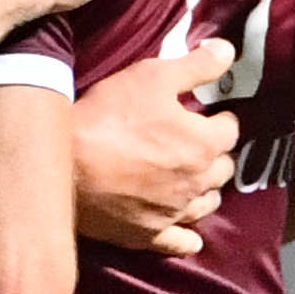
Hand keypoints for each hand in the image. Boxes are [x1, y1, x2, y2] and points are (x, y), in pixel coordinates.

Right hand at [69, 35, 237, 249]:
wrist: (64, 164)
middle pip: (222, 170)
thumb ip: (196, 65)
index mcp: (203, 144)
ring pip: (206, 205)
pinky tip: (190, 236)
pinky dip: (187, 237)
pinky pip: (180, 242)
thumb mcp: (152, 76)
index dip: (219, 118)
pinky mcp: (149, 235)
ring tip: (192, 179)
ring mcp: (174, 213)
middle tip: (197, 144)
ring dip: (205, 190)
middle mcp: (196, 183)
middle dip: (215, 155)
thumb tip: (229, 51)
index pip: (230, 130)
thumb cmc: (109, 116)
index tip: (208, 113)